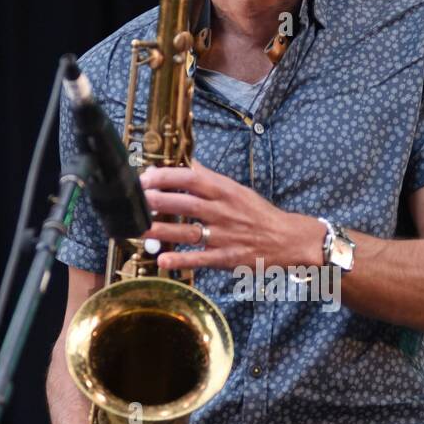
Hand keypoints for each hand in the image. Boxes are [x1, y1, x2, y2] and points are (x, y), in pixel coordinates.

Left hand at [139, 157, 321, 270]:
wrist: (289, 239)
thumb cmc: (259, 214)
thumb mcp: (237, 190)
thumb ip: (210, 179)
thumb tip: (188, 162)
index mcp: (225, 191)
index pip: (192, 178)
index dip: (166, 177)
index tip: (145, 177)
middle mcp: (223, 211)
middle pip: (186, 204)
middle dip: (158, 202)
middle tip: (135, 201)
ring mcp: (225, 235)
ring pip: (189, 232)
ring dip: (162, 231)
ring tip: (139, 230)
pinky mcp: (228, 257)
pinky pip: (201, 258)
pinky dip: (182, 260)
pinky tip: (163, 261)